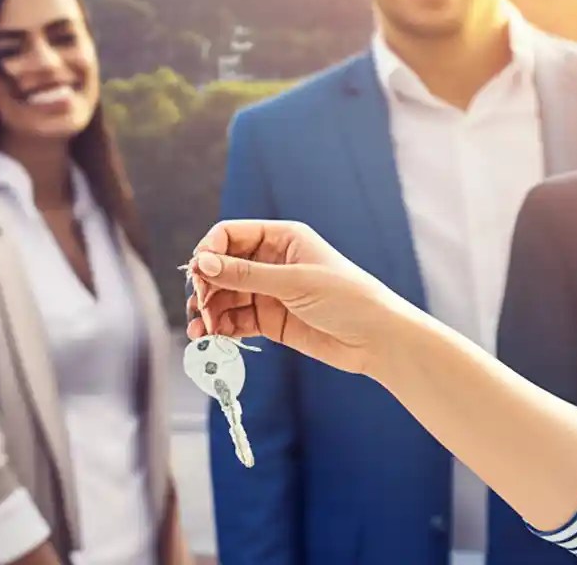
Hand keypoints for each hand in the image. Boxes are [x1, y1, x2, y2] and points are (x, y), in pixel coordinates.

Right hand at [185, 220, 420, 377]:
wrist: (377, 340)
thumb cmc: (348, 299)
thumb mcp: (294, 282)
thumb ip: (245, 275)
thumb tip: (203, 264)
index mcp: (281, 238)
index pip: (230, 235)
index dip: (209, 252)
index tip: (198, 274)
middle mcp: (271, 262)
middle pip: (222, 268)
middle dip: (206, 287)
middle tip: (199, 308)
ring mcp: (269, 292)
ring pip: (225, 297)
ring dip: (209, 312)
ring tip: (201, 331)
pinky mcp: (270, 320)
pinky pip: (236, 320)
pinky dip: (221, 328)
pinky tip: (212, 338)